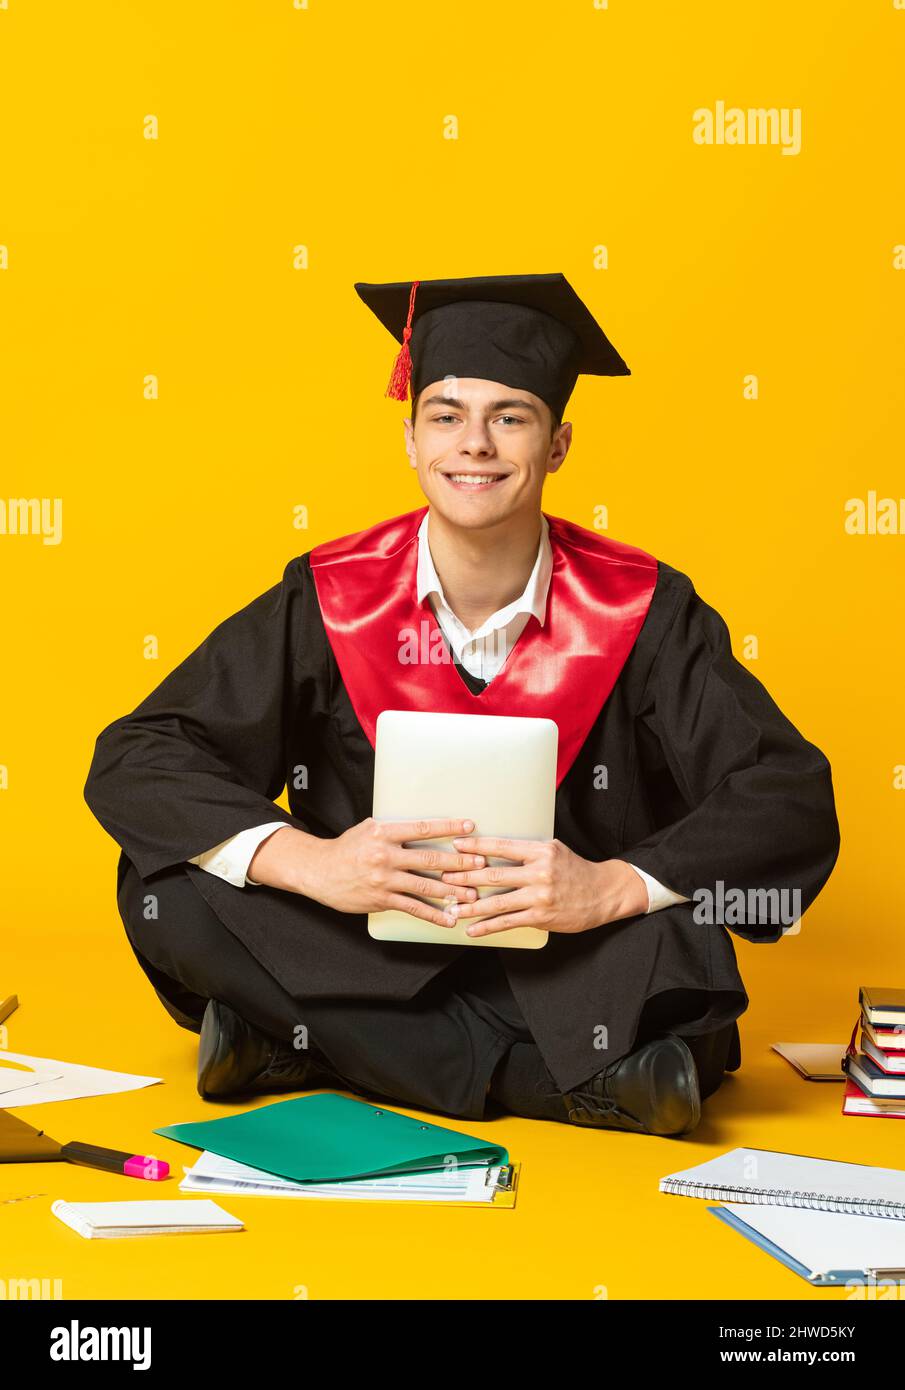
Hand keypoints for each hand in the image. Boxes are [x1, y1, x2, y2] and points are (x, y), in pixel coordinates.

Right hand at [248, 819, 485, 927]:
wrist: (319, 870)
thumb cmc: (347, 848)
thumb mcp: (369, 829)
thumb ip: (395, 829)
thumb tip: (424, 827)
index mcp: (384, 832)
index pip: (423, 828)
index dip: (448, 828)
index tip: (470, 828)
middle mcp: (385, 855)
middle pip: (429, 859)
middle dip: (458, 862)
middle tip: (481, 863)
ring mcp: (384, 879)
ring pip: (425, 886)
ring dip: (452, 891)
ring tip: (473, 894)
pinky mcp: (382, 899)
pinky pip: (412, 908)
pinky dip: (433, 915)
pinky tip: (448, 919)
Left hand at [439, 838, 648, 937]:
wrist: (603, 893)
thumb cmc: (575, 870)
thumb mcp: (553, 851)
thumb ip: (527, 851)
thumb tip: (492, 851)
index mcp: (540, 851)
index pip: (501, 846)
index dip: (476, 846)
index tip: (456, 844)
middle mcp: (539, 872)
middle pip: (494, 875)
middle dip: (465, 877)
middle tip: (444, 878)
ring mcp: (540, 896)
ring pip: (497, 902)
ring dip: (471, 907)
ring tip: (452, 909)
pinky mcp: (541, 916)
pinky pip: (509, 922)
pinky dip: (488, 927)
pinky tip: (473, 930)